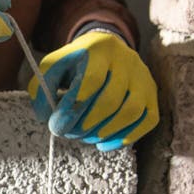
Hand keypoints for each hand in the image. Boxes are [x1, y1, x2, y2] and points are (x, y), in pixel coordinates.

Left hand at [27, 31, 158, 151]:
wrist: (105, 51)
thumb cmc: (74, 65)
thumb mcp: (53, 67)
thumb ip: (41, 87)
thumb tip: (46, 116)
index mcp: (98, 49)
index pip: (92, 80)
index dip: (74, 107)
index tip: (56, 125)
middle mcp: (126, 60)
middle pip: (110, 99)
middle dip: (85, 124)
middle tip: (68, 133)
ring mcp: (142, 77)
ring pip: (131, 111)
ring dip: (103, 132)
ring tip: (84, 137)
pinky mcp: (152, 94)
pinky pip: (147, 120)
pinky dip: (125, 137)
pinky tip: (103, 144)